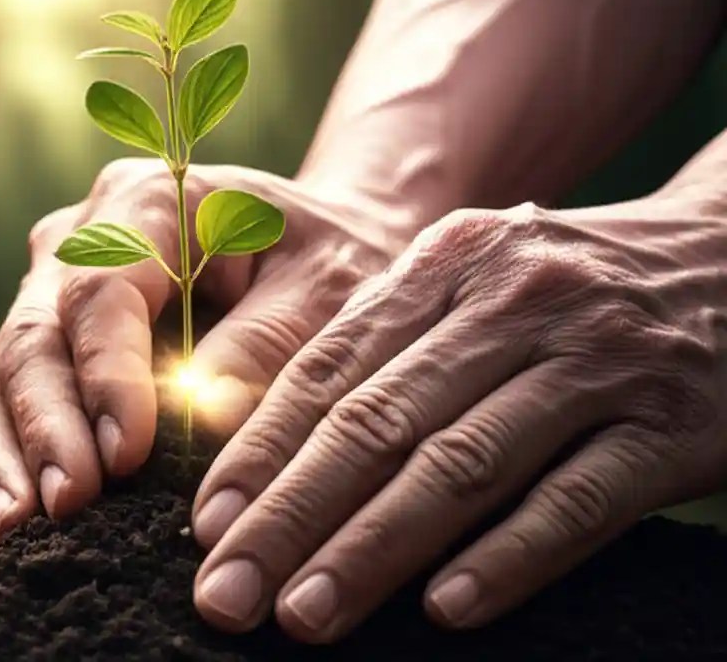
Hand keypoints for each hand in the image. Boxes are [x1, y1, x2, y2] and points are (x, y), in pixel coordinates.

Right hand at [0, 158, 413, 537]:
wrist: (321, 255)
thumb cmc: (331, 263)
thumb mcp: (328, 288)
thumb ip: (266, 343)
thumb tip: (199, 418)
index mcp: (145, 204)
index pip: (102, 289)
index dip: (105, 373)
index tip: (127, 454)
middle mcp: (76, 246)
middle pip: (33, 336)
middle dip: (44, 426)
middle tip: (65, 504)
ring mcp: (51, 302)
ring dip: (1, 454)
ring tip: (13, 530)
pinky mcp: (49, 359)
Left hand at [192, 199, 726, 640]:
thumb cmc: (574, 290)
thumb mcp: (476, 285)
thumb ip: (389, 347)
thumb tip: (273, 457)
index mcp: (445, 265)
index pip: (329, 370)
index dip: (261, 454)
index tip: (207, 527)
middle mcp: (511, 301)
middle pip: (377, 423)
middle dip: (290, 517)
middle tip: (228, 594)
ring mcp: (595, 361)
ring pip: (461, 465)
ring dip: (373, 548)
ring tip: (306, 614)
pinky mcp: (672, 424)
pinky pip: (576, 501)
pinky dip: (508, 557)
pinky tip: (447, 607)